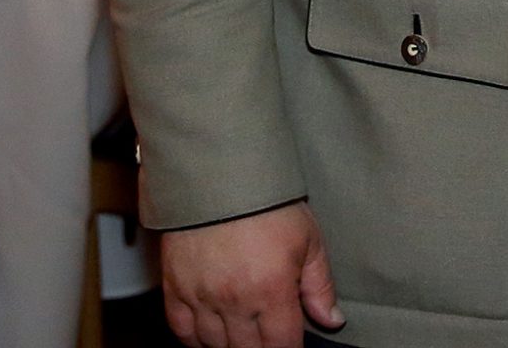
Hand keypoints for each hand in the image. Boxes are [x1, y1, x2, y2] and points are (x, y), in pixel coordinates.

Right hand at [160, 201, 343, 347]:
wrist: (220, 177)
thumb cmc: (269, 205)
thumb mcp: (309, 240)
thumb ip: (320, 286)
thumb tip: (332, 320)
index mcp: (271, 290)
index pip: (281, 345)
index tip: (292, 345)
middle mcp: (234, 300)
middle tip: (268, 337)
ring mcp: (201, 297)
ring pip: (214, 345)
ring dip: (231, 345)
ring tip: (244, 334)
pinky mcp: (175, 289)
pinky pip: (182, 331)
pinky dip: (196, 340)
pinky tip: (211, 335)